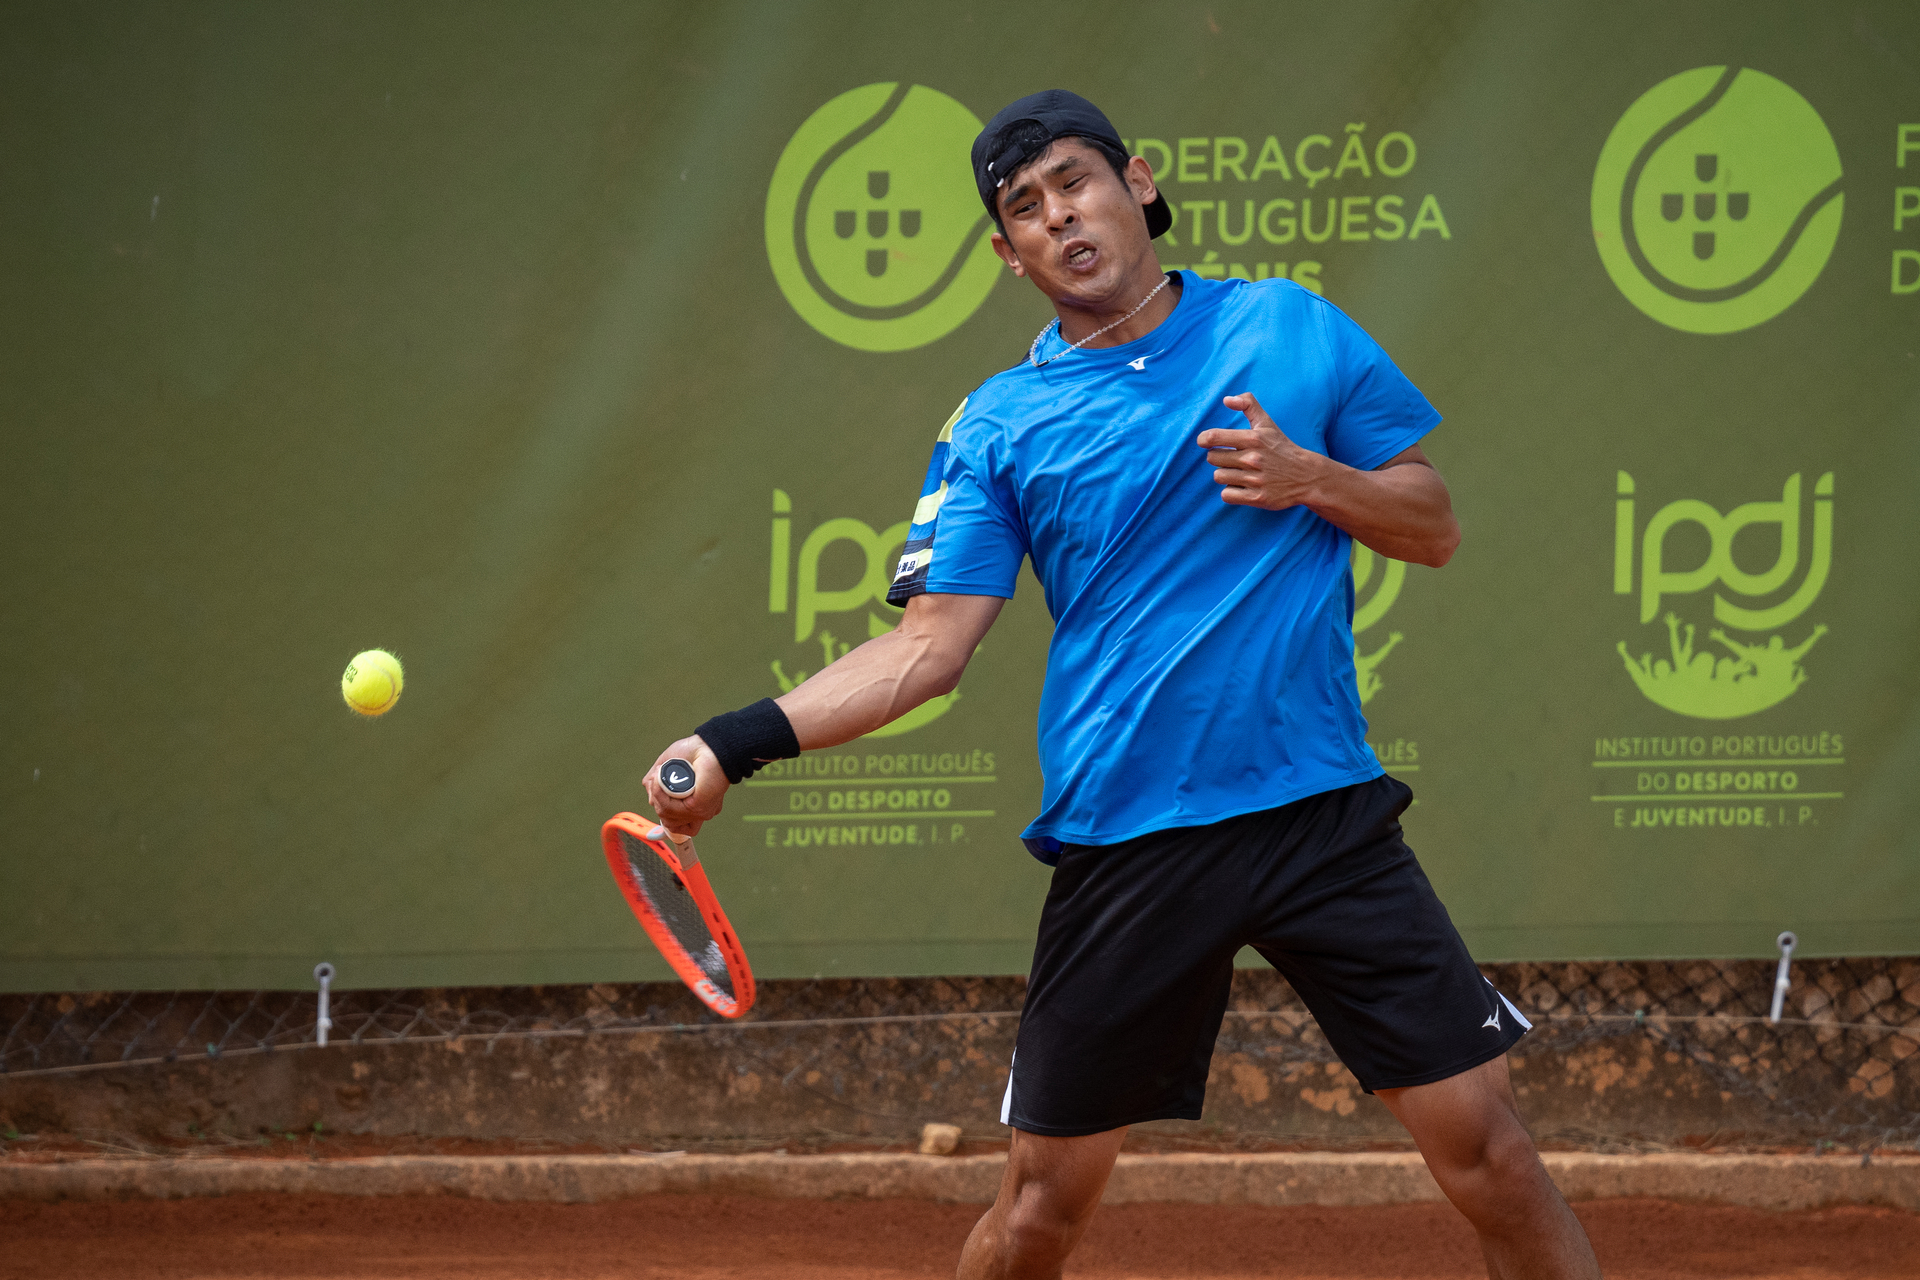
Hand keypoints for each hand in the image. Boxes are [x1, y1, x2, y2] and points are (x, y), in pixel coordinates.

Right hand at [643, 735, 727, 837]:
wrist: (707, 746)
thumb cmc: (692, 753)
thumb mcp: (667, 768)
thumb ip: (657, 785)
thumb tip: (652, 799)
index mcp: (695, 804)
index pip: (680, 827)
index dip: (666, 819)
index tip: (656, 802)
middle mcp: (698, 812)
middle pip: (668, 821)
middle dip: (658, 800)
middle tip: (658, 779)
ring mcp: (699, 812)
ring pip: (666, 815)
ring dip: (657, 794)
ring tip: (660, 775)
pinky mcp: (697, 808)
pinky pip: (669, 809)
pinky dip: (660, 794)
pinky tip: (660, 779)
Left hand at [1197, 392, 1332, 509]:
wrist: (1306, 476)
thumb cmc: (1281, 448)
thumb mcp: (1267, 423)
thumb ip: (1248, 404)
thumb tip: (1226, 399)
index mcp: (1254, 439)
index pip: (1214, 437)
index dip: (1204, 439)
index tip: (1205, 441)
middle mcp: (1253, 459)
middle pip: (1213, 458)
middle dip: (1218, 458)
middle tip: (1232, 459)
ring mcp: (1255, 479)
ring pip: (1218, 477)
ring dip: (1225, 475)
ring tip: (1239, 472)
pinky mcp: (1257, 498)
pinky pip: (1227, 495)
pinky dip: (1231, 492)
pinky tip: (1242, 486)